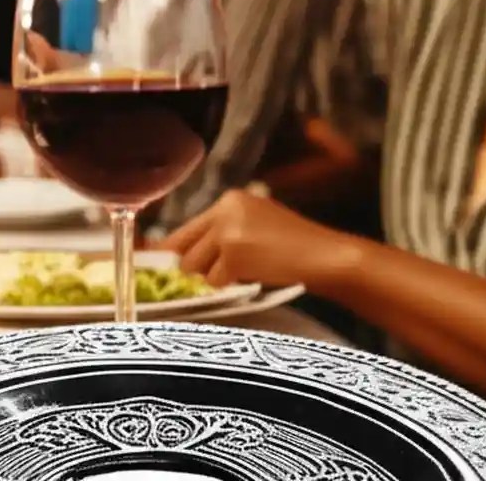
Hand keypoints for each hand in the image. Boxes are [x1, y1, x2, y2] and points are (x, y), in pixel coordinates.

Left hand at [159, 190, 366, 288]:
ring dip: (214, 278)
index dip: (171, 249)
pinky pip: (214, 281)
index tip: (158, 262)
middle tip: (204, 279)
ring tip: (245, 273)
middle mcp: (224, 210)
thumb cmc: (296, 247)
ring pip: (196, 267)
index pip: (187, 228)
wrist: (328, 256)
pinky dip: (229, 286)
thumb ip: (222, 233)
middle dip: (190, 268)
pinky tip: (253, 278)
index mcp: (230, 199)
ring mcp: (228, 231)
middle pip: (184, 247)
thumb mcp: (255, 225)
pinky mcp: (234, 255)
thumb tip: (184, 258)